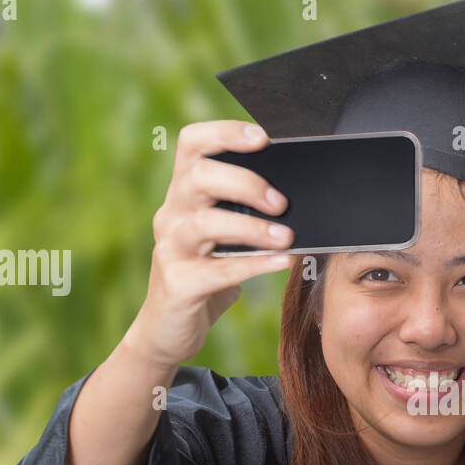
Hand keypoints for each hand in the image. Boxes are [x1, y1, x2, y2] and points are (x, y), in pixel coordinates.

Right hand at [126, 120, 297, 370]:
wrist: (167, 331)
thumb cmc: (205, 277)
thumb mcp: (221, 240)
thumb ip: (244, 216)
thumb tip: (297, 199)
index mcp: (182, 195)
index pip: (192, 145)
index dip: (224, 133)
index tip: (263, 138)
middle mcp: (170, 215)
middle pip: (199, 177)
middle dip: (245, 183)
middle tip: (281, 202)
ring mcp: (170, 249)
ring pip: (206, 223)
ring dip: (253, 227)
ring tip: (288, 237)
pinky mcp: (178, 284)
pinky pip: (218, 270)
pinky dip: (254, 265)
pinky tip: (281, 262)